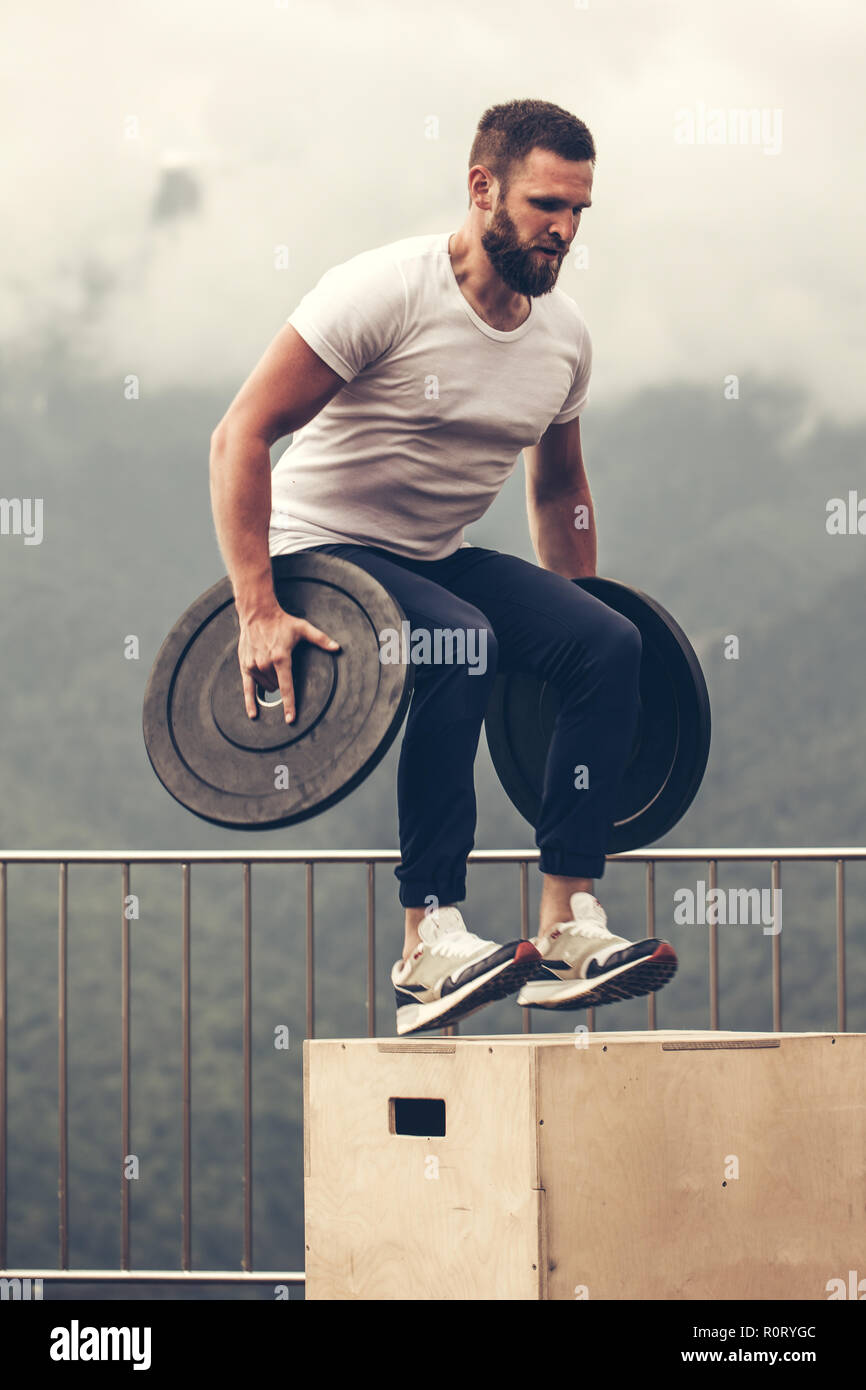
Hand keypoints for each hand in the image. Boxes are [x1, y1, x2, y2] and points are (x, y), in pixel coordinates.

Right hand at [237, 606, 339, 721]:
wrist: (257, 613)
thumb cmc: (281, 622)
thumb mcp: (303, 629)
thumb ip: (321, 639)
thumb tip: (337, 647)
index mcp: (280, 658)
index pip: (286, 687)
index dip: (289, 704)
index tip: (290, 718)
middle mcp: (265, 664)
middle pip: (278, 687)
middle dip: (283, 682)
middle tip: (283, 664)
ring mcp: (254, 666)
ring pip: (267, 687)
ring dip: (272, 683)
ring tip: (273, 663)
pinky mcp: (244, 666)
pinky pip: (247, 689)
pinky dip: (250, 702)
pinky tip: (253, 714)